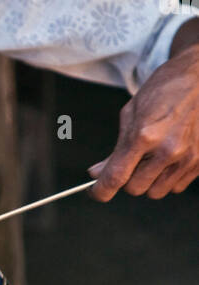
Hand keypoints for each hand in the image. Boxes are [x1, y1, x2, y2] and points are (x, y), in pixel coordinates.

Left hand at [88, 44, 198, 200]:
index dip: (101, 191)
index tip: (96, 193)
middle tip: (130, 162)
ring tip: (152, 157)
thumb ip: (116, 148)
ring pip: (156, 192)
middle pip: (136, 189)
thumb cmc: (164, 91)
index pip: (117, 176)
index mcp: (144, 135)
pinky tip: (169, 157)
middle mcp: (167, 150)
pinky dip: (168, 178)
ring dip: (149, 181)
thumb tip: (97, 172)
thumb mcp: (131, 114)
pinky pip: (176, 186)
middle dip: (127, 180)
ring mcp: (187, 158)